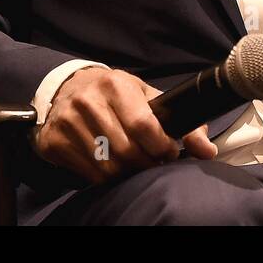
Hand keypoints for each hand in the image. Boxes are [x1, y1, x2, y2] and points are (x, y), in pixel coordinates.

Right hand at [34, 67, 218, 183]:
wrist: (67, 89)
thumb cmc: (113, 94)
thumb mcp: (145, 96)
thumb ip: (179, 120)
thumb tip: (207, 150)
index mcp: (115, 85)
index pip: (143, 125)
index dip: (161, 146)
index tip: (169, 152)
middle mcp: (89, 102)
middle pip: (127, 151)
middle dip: (148, 163)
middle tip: (154, 163)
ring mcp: (69, 123)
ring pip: (110, 167)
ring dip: (129, 173)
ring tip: (135, 165)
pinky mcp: (55, 142)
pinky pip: (91, 175)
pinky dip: (108, 177)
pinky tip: (114, 166)